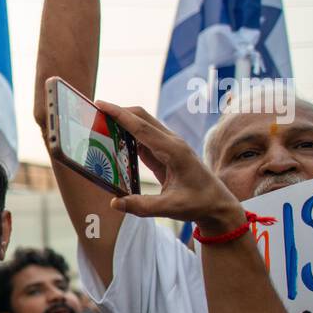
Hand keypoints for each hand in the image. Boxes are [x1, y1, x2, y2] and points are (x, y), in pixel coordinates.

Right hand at [98, 101, 245, 235]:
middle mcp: (172, 143)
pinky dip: (128, 134)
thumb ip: (142, 206)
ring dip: (123, 121)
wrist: (217, 204)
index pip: (141, 127)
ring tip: (100, 123)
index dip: (119, 115)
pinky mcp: (166, 152)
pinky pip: (144, 137)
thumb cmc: (198, 204)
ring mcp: (170, 145)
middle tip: (95, 111)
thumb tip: (114, 202)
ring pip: (143, 125)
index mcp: (173, 151)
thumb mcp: (170, 208)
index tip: (100, 104)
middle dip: (119, 112)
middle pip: (142, 117)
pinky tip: (114, 138)